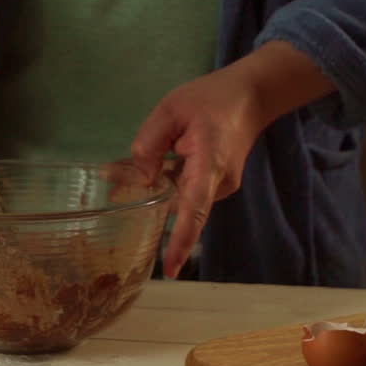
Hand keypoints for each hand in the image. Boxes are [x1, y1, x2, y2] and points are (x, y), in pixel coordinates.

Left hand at [130, 41, 336, 277]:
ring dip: (152, 190)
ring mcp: (219, 185)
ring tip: (115, 176)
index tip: (170, 270)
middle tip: (112, 191)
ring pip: (179, 197)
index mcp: (209, 166)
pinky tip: (139, 170)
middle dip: (146, 204)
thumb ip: (150, 143)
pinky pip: (186, 189)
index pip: (194, 211)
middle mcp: (218, 184)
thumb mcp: (171, 110)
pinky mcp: (215, 181)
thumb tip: (143, 178)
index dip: (181, 241)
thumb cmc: (213, 98)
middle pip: (178, 207)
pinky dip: (164, 182)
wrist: (253, 95)